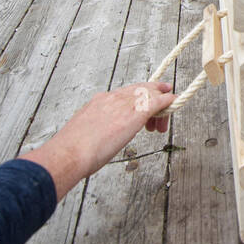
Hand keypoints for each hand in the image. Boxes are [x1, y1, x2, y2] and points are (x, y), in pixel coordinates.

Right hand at [18, 82, 175, 201]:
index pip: (123, 94)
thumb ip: (94, 130)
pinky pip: (157, 102)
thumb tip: (98, 138)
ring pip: (150, 94)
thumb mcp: (84, 133)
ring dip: (160, 103)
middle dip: (152, 96)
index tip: (142, 103)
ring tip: (167, 113)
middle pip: (139, 91)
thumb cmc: (72, 151)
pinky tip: (174, 102)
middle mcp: (112, 98)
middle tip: (162, 105)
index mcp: (98, 102)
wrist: (70, 153)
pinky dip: (167, 101)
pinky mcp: (136, 112)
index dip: (136, 97)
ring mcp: (124, 103)